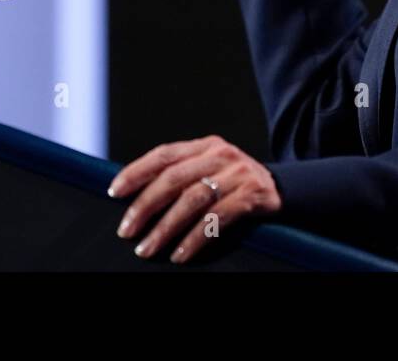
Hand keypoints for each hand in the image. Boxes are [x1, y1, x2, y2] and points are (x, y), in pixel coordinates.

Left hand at [108, 135, 282, 264]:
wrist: (282, 189)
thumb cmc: (235, 182)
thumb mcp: (210, 168)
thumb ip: (182, 173)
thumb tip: (136, 193)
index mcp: (205, 145)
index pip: (164, 154)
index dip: (136, 171)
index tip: (115, 191)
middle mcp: (220, 155)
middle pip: (173, 179)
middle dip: (145, 206)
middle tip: (127, 230)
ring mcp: (237, 174)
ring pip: (192, 200)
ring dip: (166, 228)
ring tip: (147, 248)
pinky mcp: (251, 196)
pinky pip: (216, 219)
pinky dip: (195, 238)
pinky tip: (181, 253)